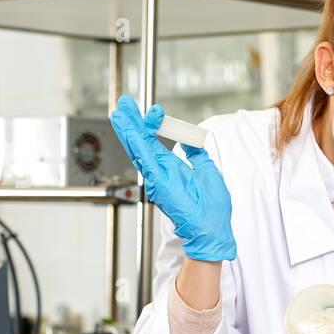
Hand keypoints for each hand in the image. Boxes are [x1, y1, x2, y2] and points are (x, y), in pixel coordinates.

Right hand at [110, 95, 235, 261]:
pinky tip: (132, 131)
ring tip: (120, 112)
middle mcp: (161, 172)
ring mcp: (158, 178)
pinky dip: (139, 145)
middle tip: (124, 104)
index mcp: (171, 167)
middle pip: (141, 143)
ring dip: (129, 130)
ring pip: (139, 150)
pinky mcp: (160, 185)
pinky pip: (147, 162)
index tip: (154, 110)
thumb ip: (197, 154)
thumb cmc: (211, 207)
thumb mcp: (207, 171)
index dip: (152, 124)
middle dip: (132, 122)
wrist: (213, 230)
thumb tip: (192, 140)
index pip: (154, 142)